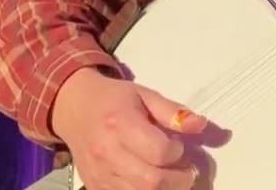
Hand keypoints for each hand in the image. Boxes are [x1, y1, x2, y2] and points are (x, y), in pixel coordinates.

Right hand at [52, 67, 207, 189]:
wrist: (75, 109)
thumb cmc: (114, 99)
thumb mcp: (145, 95)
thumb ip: (173, 112)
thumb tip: (200, 125)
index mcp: (121, 124)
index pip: (160, 152)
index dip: (178, 152)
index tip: (180, 146)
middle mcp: (108, 152)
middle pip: (152, 182)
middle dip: (179, 180)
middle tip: (187, 171)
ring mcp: (99, 174)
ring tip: (172, 177)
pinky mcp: (95, 187)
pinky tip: (152, 183)